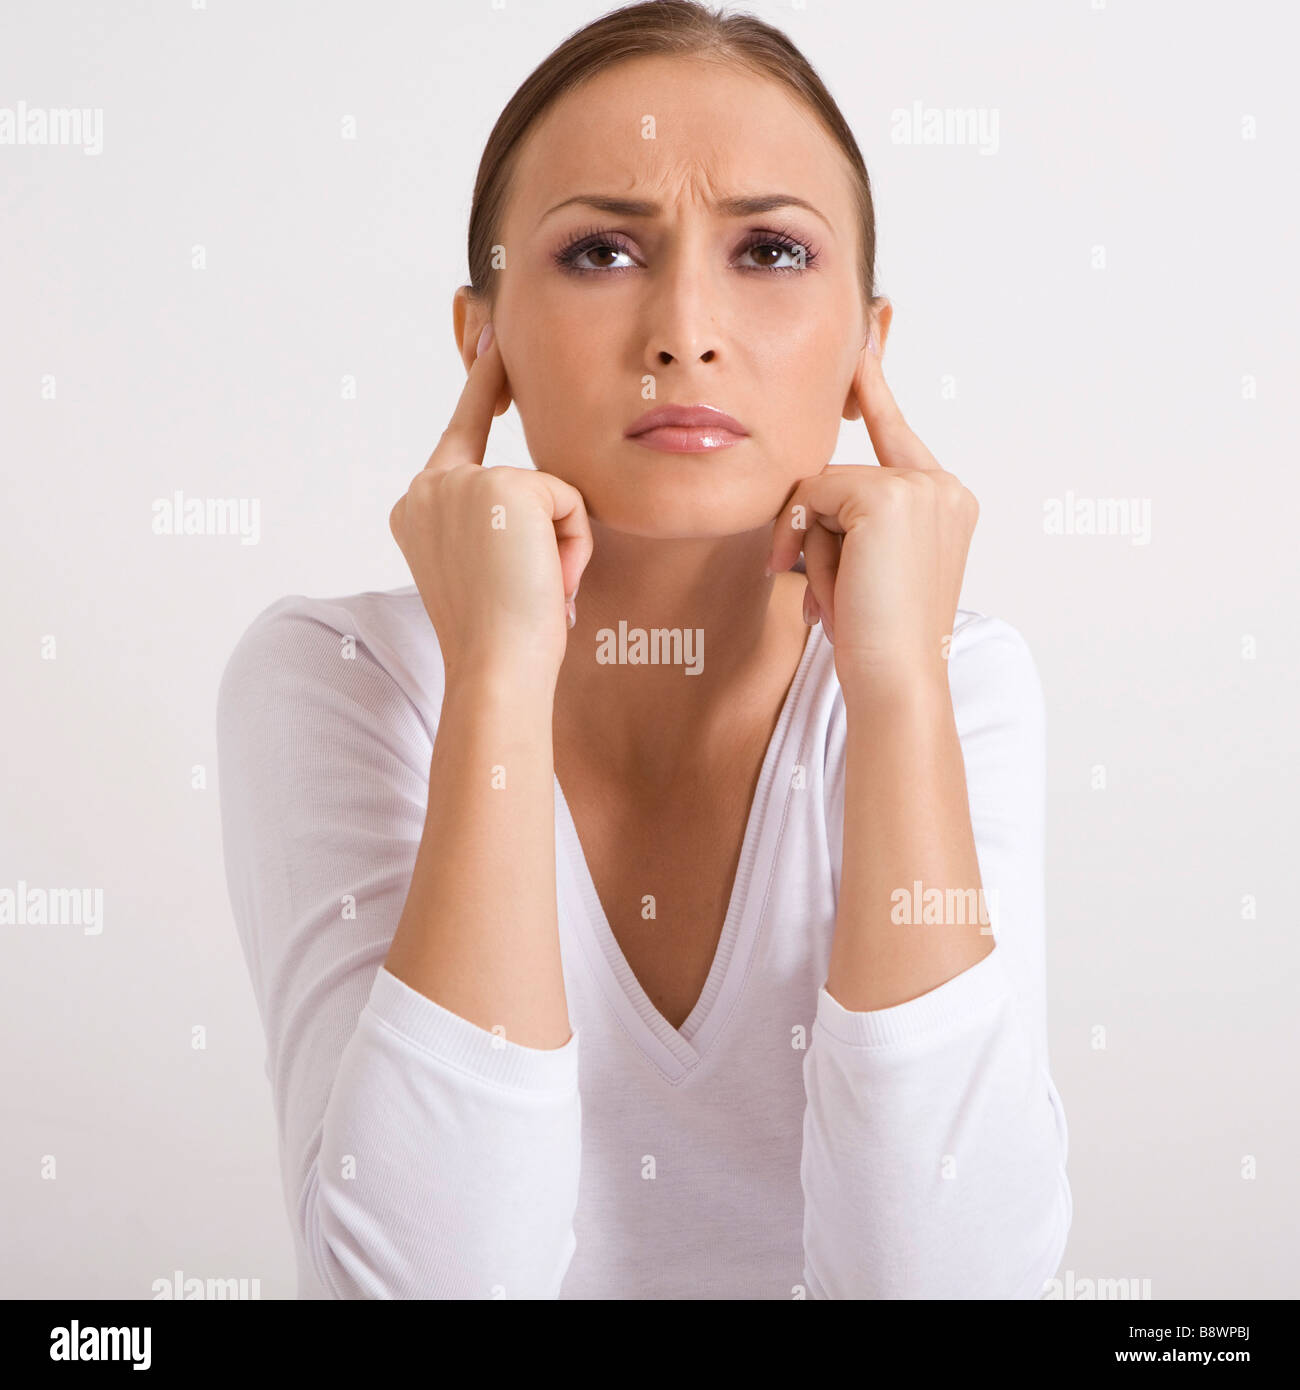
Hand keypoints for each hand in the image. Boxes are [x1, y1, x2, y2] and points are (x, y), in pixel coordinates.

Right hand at [389, 325, 593, 684]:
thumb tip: (542, 501)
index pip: (462, 432)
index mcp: (419, 508)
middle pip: (526, 478)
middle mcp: (427, 488)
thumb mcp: (492, 568)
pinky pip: (570, 500)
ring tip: (537, 593)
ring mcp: (459, 482)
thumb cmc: (502, 639)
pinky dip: (573, 545)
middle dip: (552, 537)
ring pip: (550, 494)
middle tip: (541, 593)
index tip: (494, 333)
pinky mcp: (502, 485)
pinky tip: (548, 581)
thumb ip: (500, 522)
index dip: (483, 383)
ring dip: (561, 547)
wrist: (496, 671)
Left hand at [765, 336, 978, 702]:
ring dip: (812, 550)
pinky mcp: (888, 495)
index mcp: (946, 502)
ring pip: (822, 489)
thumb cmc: (876, 641)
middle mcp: (943, 487)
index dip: (875, 387)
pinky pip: (812, 496)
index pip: (897, 432)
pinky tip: (834, 588)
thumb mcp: (864, 570)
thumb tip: (802, 499)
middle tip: (830, 599)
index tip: (867, 334)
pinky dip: (805, 542)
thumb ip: (849, 523)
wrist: (897, 680)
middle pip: (841, 477)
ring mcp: (921, 487)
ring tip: (840, 602)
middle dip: (817, 538)